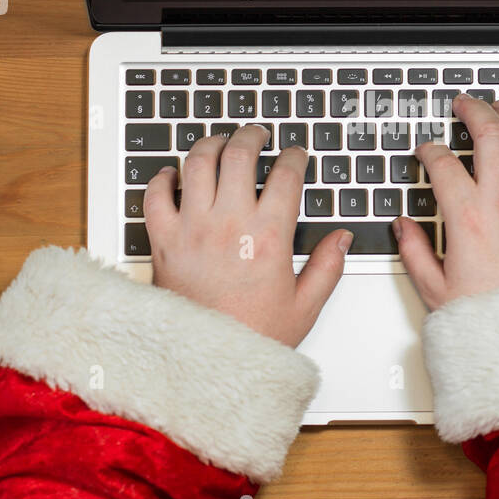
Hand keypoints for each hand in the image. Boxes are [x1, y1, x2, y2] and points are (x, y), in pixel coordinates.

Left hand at [144, 126, 351, 346]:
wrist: (207, 364)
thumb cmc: (253, 337)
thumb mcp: (305, 306)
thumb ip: (328, 267)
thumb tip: (342, 239)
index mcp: (269, 236)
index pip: (286, 175)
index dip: (294, 157)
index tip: (295, 155)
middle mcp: (229, 223)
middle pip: (239, 155)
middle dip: (251, 136)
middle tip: (257, 134)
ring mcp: (192, 228)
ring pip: (197, 164)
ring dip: (210, 145)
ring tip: (219, 143)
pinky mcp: (163, 241)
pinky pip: (156, 195)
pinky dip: (163, 178)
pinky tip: (173, 174)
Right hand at [395, 95, 498, 309]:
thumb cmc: (490, 319)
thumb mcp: (435, 289)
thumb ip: (414, 251)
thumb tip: (403, 227)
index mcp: (468, 218)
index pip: (443, 164)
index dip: (429, 151)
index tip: (425, 151)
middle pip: (491, 135)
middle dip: (474, 111)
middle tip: (464, 104)